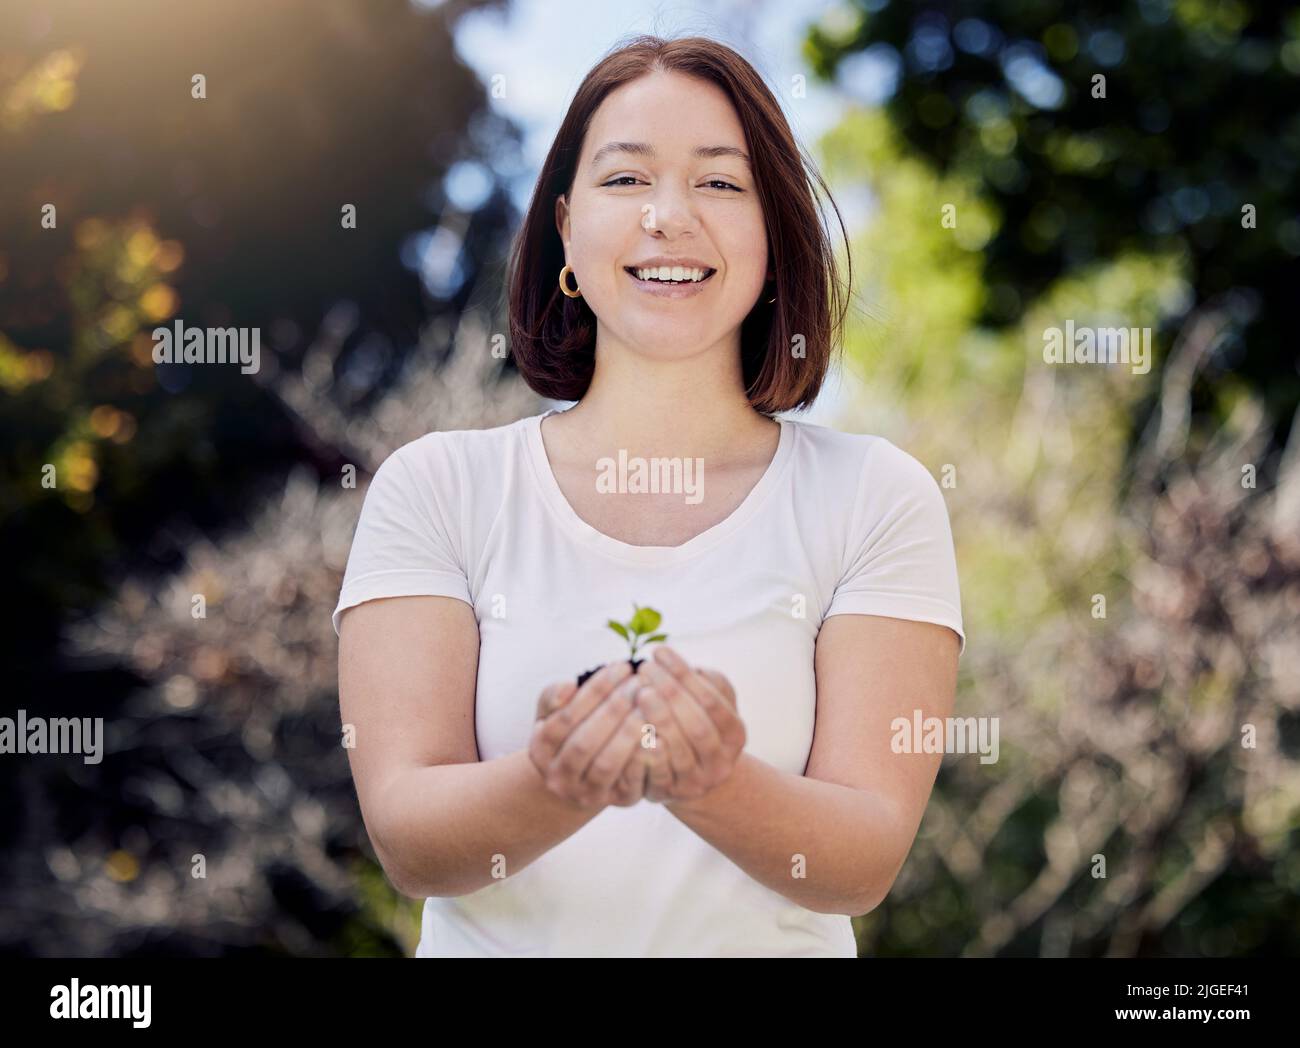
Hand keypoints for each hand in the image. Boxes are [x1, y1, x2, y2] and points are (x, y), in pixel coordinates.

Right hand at [528, 661, 650, 810]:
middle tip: (639, 682)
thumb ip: (553, 696)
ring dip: (631, 731)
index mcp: (541, 750)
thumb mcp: (553, 712)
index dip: (595, 691)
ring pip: (608, 764)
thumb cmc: (571, 731)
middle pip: (585, 742)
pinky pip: (634, 781)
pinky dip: (647, 756)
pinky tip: (661, 729)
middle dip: (614, 709)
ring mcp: (589, 794)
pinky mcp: (620, 801)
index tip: (622, 666)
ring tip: (650, 702)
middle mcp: (560, 778)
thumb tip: (568, 686)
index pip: (566, 718)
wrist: (584, 777)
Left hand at [631, 647, 745, 803]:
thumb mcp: (711, 701)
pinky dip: (644, 750)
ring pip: (679, 751)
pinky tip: (629, 726)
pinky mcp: (670, 794)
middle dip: (671, 693)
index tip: (659, 651)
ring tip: (637, 691)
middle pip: (697, 726)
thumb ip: (707, 681)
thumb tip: (686, 667)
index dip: (684, 674)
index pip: (712, 699)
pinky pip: (656, 773)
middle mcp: (721, 760)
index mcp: (734, 733)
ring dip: (657, 719)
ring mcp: (696, 781)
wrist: (690, 775)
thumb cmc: (695, 722)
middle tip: (644, 668)